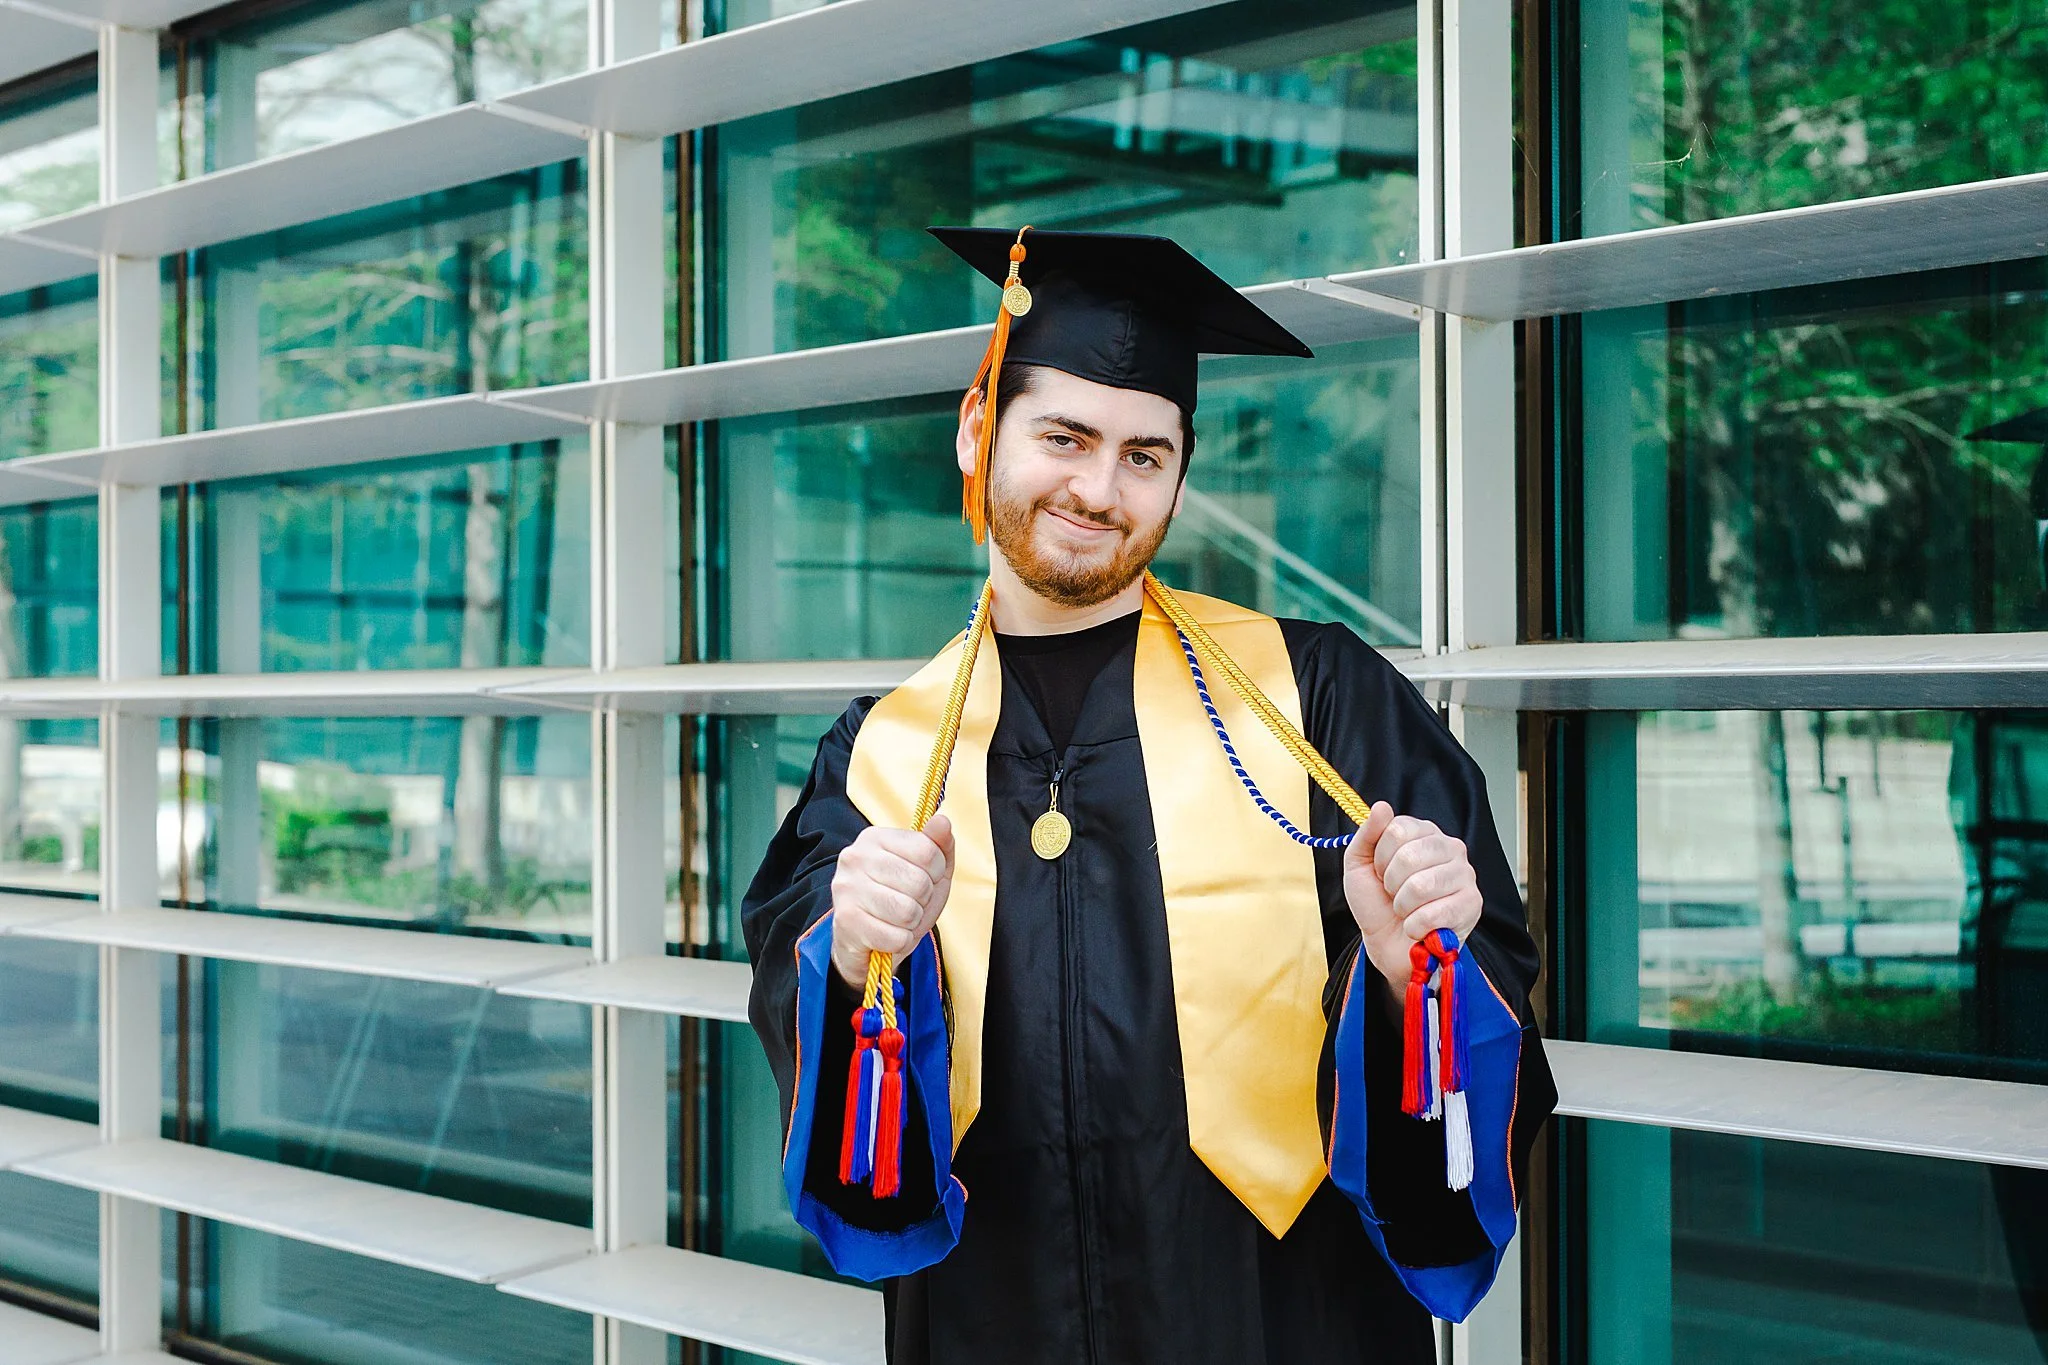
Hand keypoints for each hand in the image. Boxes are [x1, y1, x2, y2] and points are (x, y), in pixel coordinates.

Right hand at [829, 815, 955, 991]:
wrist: (862, 941)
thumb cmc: (899, 900)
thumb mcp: (927, 871)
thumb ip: (938, 845)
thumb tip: (942, 821)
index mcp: (875, 837)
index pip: (928, 851)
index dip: (937, 873)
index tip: (925, 878)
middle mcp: (855, 857)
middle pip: (919, 882)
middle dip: (923, 900)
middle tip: (908, 903)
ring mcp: (847, 888)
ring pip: (907, 912)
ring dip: (911, 923)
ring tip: (897, 920)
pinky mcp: (845, 921)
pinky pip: (896, 937)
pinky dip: (899, 942)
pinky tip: (886, 935)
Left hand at [1344, 801, 1482, 993]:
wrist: (1387, 944)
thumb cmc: (1376, 902)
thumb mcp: (1359, 864)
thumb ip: (1368, 834)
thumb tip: (1382, 807)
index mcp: (1423, 832)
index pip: (1397, 830)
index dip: (1380, 857)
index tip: (1380, 872)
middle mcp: (1450, 847)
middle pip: (1409, 856)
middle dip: (1390, 883)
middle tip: (1394, 894)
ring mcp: (1465, 874)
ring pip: (1421, 885)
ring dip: (1402, 906)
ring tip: (1406, 910)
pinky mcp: (1472, 904)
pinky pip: (1436, 913)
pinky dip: (1415, 926)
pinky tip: (1418, 927)